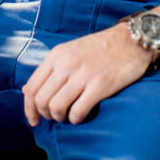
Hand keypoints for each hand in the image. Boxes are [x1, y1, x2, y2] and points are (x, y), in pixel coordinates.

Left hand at [22, 23, 155, 125]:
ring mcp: (83, 74)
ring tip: (68, 116)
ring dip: (60, 118)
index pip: (32, 87)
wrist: (131, 40)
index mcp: (57, 55)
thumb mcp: (70, 51)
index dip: (29, 108)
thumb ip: (51, 69)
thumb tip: (29, 91)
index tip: (34, 119)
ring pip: (56, 107)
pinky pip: (78, 111)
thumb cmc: (100, 48)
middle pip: (41, 100)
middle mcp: (67, 63)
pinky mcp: (100, 85)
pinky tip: (81, 115)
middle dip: (45, 115)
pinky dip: (76, 119)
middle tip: (55, 117)